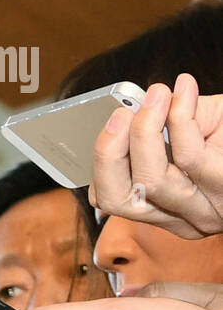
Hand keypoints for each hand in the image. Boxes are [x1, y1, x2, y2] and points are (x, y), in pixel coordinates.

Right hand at [90, 76, 222, 239]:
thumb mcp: (201, 132)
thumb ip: (164, 128)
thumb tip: (133, 106)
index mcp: (170, 210)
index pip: (114, 202)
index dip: (101, 165)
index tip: (112, 122)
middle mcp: (185, 219)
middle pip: (123, 200)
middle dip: (111, 152)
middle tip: (122, 113)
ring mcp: (208, 211)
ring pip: (153, 181)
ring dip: (147, 129)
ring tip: (158, 92)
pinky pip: (190, 157)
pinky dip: (180, 116)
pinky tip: (185, 90)